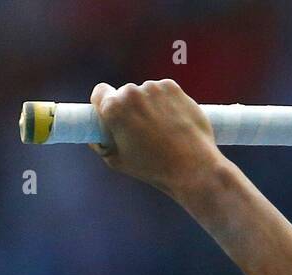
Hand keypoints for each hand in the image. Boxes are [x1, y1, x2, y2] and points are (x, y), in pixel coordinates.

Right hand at [88, 80, 225, 199]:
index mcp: (113, 108)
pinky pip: (164, 91)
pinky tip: (175, 120)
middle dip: (132, 107)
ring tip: (164, 129)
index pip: (100, 92)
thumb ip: (102, 145)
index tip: (114, 113)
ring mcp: (153, 88)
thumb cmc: (155, 169)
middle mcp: (131, 93)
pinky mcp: (173, 88)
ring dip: (151, 104)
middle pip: (125, 94)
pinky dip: (168, 102)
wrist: (194, 168)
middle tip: (145, 129)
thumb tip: (97, 137)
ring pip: (146, 93)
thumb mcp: (118, 161)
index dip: (105, 103)